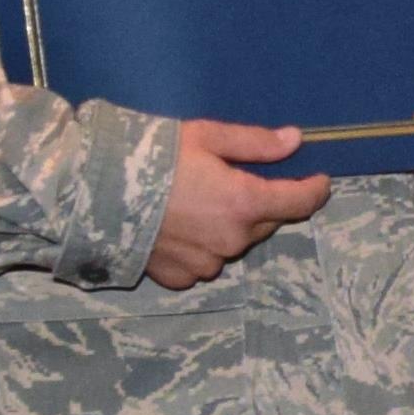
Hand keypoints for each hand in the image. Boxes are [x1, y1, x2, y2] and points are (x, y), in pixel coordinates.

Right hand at [149, 120, 332, 288]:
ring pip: (234, 243)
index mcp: (243, 203)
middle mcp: (231, 240)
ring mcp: (205, 263)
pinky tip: (180, 226)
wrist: (93, 193)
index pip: (298, 202)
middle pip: (265, 223)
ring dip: (230, 226)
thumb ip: (254, 143)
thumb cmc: (150, 157)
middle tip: (237, 180)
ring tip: (198, 202)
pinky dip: (201, 246)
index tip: (320, 181)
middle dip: (262, 203)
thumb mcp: (204, 136)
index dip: (314, 190)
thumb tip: (294, 140)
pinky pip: (204, 262)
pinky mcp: (179, 277)